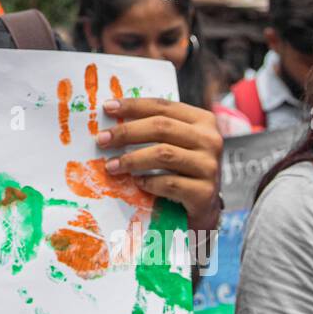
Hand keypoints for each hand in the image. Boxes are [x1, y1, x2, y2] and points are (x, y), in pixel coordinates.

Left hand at [95, 96, 222, 229]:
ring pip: (164, 154)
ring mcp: (210, 166)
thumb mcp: (175, 144)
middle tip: (102, 140)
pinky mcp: (205, 192)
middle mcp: (210, 140)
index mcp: (203, 121)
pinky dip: (148, 182)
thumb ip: (154, 130)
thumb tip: (112, 119)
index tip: (107, 107)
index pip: (163, 106)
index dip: (133, 105)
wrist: (204, 207)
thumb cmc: (182, 170)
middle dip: (127, 132)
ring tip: (111, 165)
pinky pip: (169, 183)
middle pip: (162, 127)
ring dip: (132, 159)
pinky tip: (136, 183)